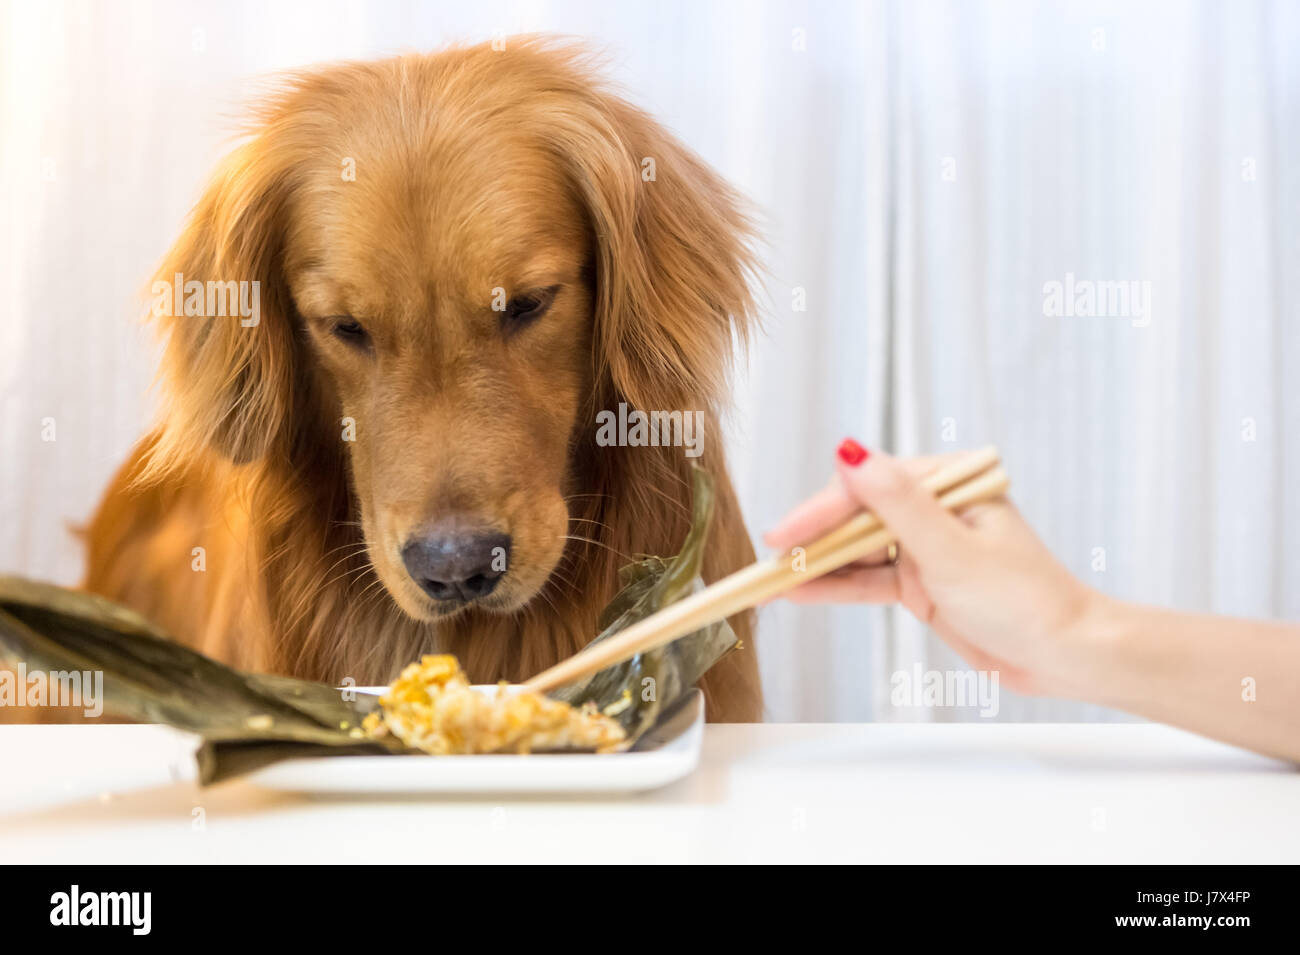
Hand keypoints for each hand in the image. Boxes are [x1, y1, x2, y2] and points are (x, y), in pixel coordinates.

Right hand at [763, 442, 1103, 697]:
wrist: (1063, 656)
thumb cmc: (1024, 600)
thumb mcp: (953, 550)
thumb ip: (897, 504)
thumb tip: (850, 454)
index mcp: (951, 483)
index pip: (869, 487)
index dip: (821, 511)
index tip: (782, 534)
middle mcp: (935, 508)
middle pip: (857, 516)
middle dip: (813, 538)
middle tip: (768, 560)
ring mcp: (927, 546)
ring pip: (858, 550)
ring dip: (819, 566)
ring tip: (773, 581)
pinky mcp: (922, 582)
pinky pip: (869, 580)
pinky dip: (837, 587)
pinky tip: (800, 592)